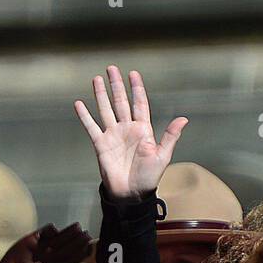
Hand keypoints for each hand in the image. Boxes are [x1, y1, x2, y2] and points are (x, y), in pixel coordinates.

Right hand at [0, 222, 92, 262]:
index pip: (71, 259)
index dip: (81, 253)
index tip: (89, 246)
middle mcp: (52, 258)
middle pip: (68, 248)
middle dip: (78, 241)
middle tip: (87, 234)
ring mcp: (43, 248)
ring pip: (59, 239)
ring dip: (68, 233)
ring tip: (78, 227)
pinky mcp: (33, 240)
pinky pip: (44, 233)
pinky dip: (50, 230)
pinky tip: (54, 229)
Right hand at [74, 65, 186, 198]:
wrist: (132, 194)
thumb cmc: (149, 178)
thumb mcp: (162, 156)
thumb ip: (170, 136)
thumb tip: (184, 119)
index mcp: (143, 130)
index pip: (139, 103)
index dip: (136, 88)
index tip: (133, 74)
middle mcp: (127, 129)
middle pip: (121, 102)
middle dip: (116, 85)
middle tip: (111, 68)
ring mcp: (113, 135)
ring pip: (106, 109)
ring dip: (101, 94)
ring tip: (97, 79)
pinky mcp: (101, 145)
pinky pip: (91, 127)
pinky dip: (85, 116)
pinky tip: (78, 104)